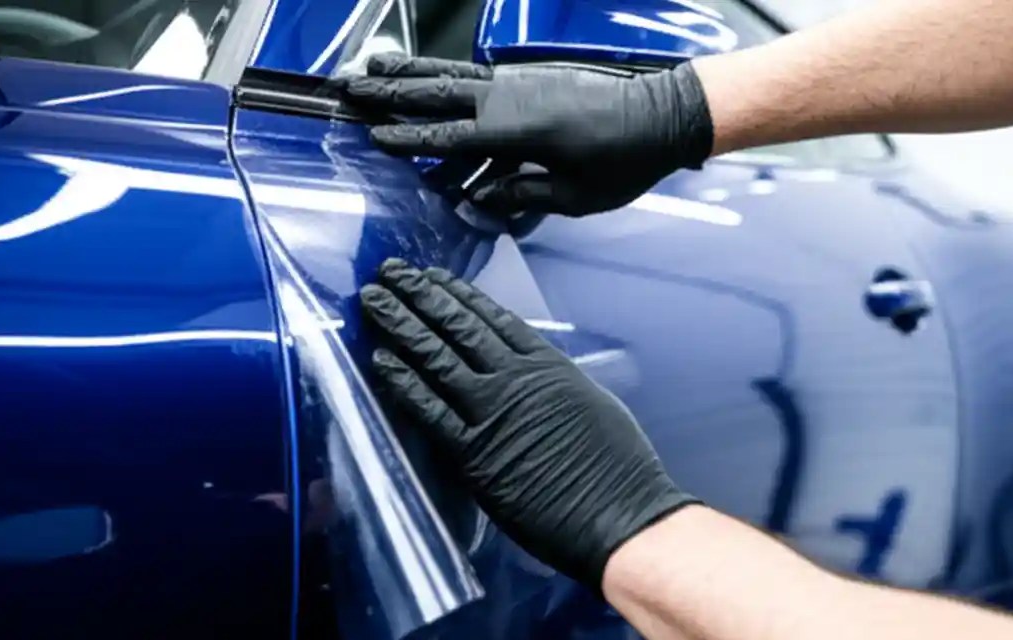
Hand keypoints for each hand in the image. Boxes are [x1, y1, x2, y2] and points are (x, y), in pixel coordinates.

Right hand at [343, 54, 714, 216]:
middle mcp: (512, 98)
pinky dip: (445, 73)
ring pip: (453, 74)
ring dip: (410, 73)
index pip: (451, 136)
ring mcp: (521, 83)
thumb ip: (523, 195)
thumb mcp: (575, 196)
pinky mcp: (531, 78)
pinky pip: (476, 75)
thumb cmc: (624, 164)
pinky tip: (427, 76)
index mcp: (520, 131)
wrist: (662, 117)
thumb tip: (478, 198)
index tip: (373, 139)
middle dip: (391, 93)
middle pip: (439, 92)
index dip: (410, 139)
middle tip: (349, 90)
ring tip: (371, 68)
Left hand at [361, 259, 698, 590]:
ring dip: (402, 325)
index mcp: (549, 366)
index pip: (494, 319)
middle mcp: (517, 379)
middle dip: (421, 296)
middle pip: (459, 327)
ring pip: (437, 358)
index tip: (432, 276)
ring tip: (373, 299)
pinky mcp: (474, 454)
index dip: (458, 294)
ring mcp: (493, 413)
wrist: (618, 513)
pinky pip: (430, 410)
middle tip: (390, 272)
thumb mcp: (593, 403)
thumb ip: (557, 384)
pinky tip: (380, 360)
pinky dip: (403, 382)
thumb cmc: (620, 466)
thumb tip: (537, 375)